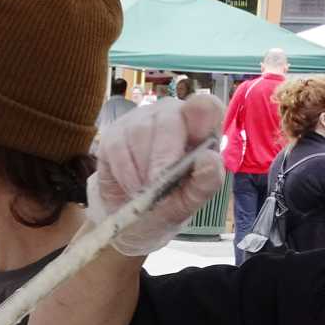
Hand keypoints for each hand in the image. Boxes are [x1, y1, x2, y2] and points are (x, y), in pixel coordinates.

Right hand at [88, 95, 226, 256]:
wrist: (131, 219)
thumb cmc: (167, 202)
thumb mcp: (191, 200)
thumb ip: (206, 181)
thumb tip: (209, 158)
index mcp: (200, 128)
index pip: (207, 106)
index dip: (203, 114)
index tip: (197, 137)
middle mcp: (172, 115)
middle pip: (168, 120)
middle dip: (163, 156)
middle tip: (158, 184)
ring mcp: (141, 119)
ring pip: (140, 132)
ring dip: (142, 168)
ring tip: (145, 189)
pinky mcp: (115, 131)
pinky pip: (118, 146)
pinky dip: (125, 172)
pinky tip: (131, 185)